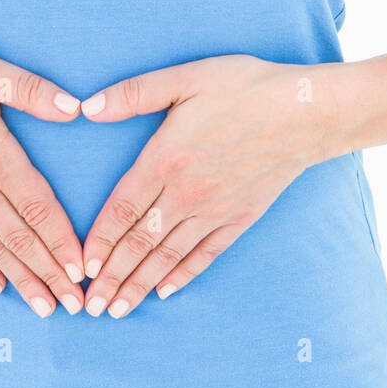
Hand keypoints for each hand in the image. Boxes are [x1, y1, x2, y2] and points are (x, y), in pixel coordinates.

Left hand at [77, 54, 342, 317]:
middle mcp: (187, 193)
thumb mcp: (185, 77)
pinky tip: (165, 291)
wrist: (306, 112)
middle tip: (90, 306)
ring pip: (168, 255)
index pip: (122, 209)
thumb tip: (87, 107)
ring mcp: (215, 210)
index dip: (98, 241)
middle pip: (140, 242)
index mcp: (166, 158)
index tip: (80, 268)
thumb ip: (134, 93)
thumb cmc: (245, 87)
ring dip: (139, 284)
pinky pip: (206, 254)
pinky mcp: (240, 217)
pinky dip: (183, 275)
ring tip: (117, 310)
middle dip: (112, 277)